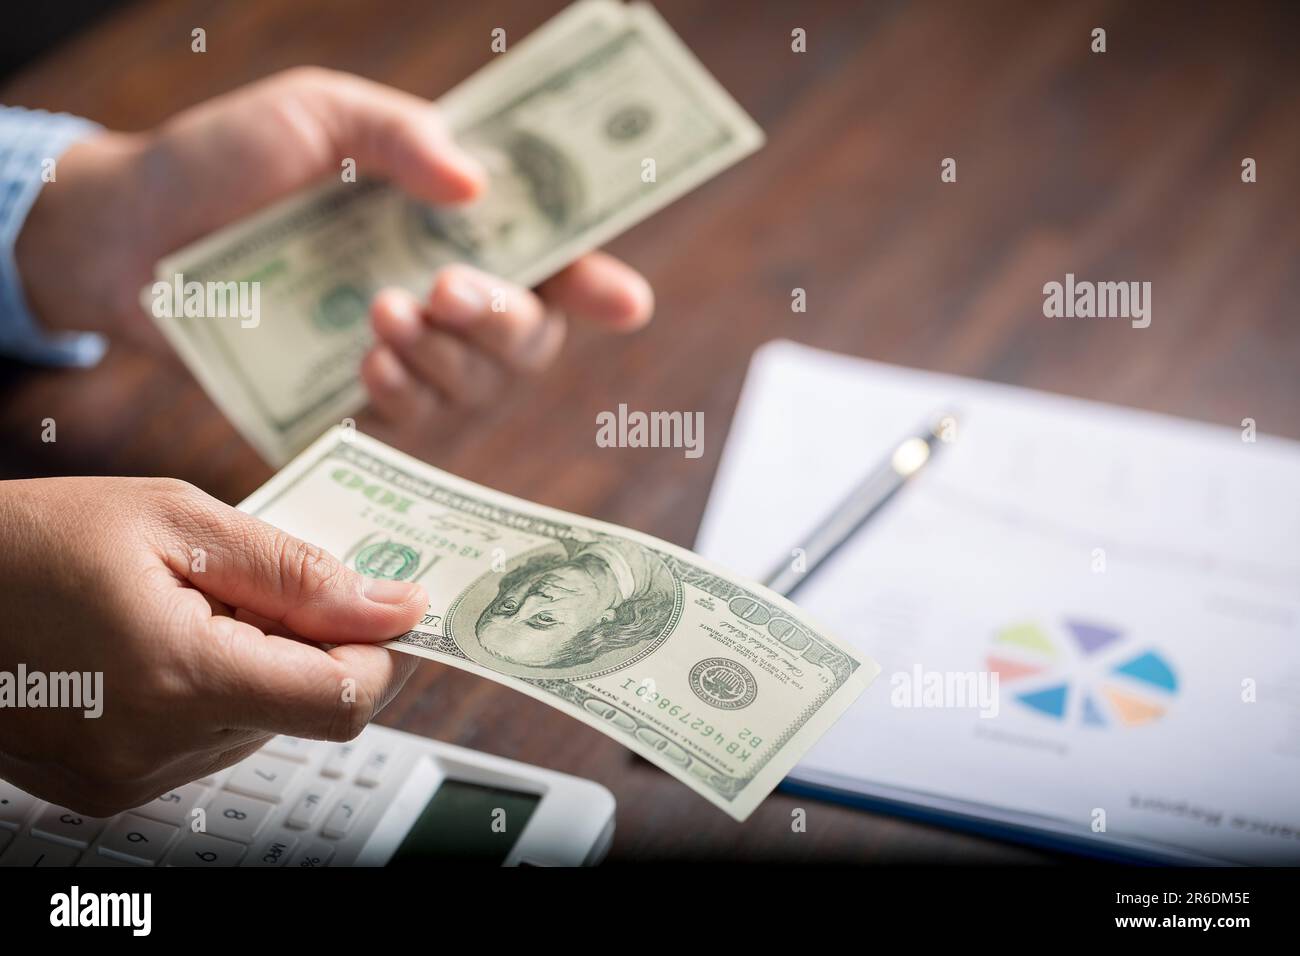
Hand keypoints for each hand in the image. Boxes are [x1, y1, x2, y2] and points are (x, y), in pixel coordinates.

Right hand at [0, 476, 427, 815]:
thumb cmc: (33, 542)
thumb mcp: (178, 521)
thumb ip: (298, 572)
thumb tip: (394, 607)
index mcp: (180, 680)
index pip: (342, 702)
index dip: (374, 651)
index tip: (368, 607)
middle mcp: (157, 750)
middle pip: (304, 711)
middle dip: (303, 646)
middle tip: (240, 586)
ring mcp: (128, 780)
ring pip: (260, 725)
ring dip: (254, 666)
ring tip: (180, 611)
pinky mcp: (108, 789)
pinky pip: (208, 742)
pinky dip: (209, 693)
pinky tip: (156, 647)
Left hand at [15, 67, 652, 414]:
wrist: (132, 233)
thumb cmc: (226, 162)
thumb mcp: (313, 115)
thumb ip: (395, 135)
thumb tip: (476, 188)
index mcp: (453, 218)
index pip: (553, 254)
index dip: (597, 282)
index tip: (624, 299)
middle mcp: (446, 288)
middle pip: (531, 333)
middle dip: (504, 319)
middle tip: (449, 292)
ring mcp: (407, 348)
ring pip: (480, 385)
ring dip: (446, 357)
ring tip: (383, 315)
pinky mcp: (357, 397)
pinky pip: (415, 422)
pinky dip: (404, 397)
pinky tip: (367, 368)